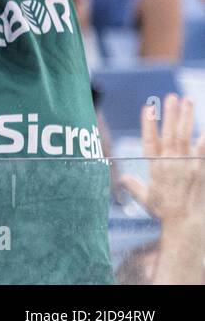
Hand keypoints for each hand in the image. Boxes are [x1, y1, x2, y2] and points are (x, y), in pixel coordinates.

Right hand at [122, 94, 204, 224]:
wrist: (186, 223)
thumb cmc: (164, 212)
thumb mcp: (146, 198)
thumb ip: (134, 185)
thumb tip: (123, 179)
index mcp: (155, 167)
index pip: (150, 140)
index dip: (148, 123)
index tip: (147, 107)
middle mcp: (171, 163)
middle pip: (170, 133)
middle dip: (170, 113)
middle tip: (171, 96)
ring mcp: (188, 165)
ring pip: (186, 136)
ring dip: (187, 117)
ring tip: (188, 100)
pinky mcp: (201, 169)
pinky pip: (204, 148)